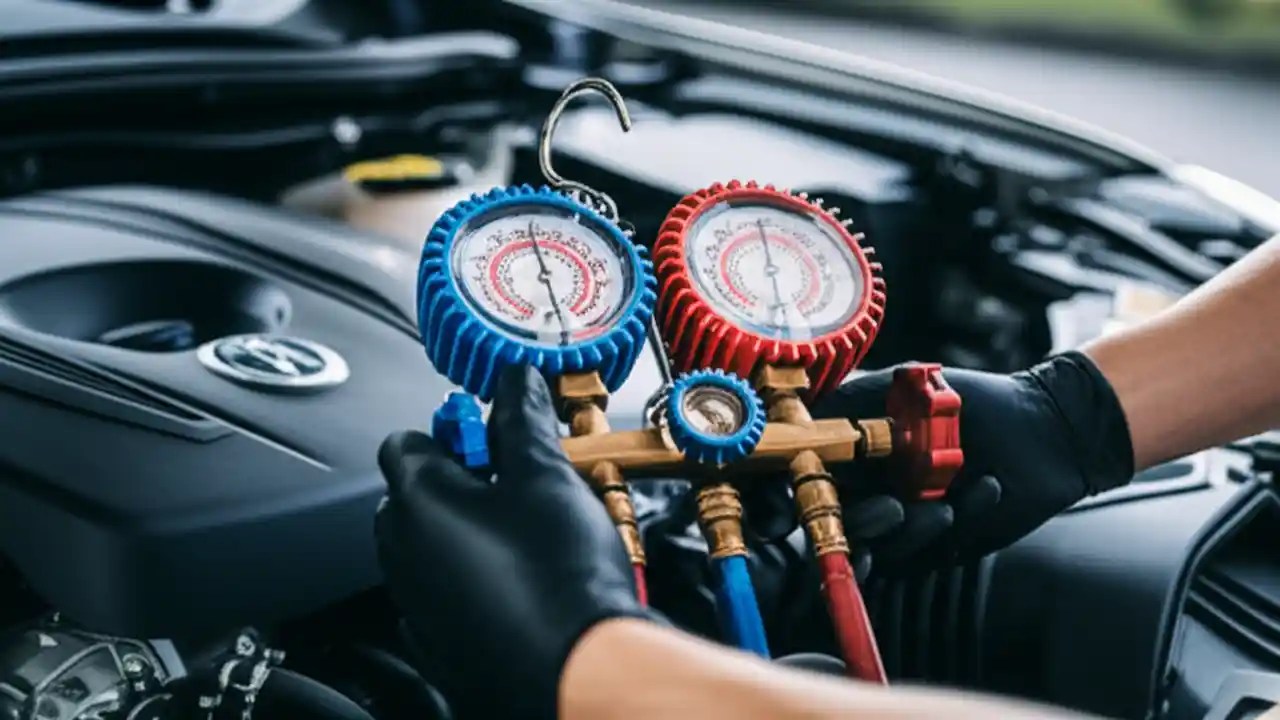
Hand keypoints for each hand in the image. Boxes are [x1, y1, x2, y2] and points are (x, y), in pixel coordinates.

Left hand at [375, 365, 654, 718]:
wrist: (574, 671)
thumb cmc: (556, 579)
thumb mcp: (547, 477)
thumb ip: (523, 420)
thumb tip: (517, 382)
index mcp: (418, 499)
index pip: (407, 439)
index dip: (456, 430)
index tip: (497, 434)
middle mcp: (402, 550)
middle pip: (418, 492)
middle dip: (464, 481)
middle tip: (520, 481)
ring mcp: (416, 599)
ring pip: (433, 543)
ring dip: (471, 529)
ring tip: (531, 531)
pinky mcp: (436, 638)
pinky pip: (446, 589)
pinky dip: (474, 577)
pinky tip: (524, 579)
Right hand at [814, 351, 1133, 568]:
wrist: (1043, 427)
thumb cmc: (971, 402)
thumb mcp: (899, 387)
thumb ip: (844, 402)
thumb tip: (788, 420)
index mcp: (850, 459)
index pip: (804, 488)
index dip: (790, 504)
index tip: (796, 506)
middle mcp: (868, 494)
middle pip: (837, 530)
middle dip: (863, 526)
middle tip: (894, 508)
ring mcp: (902, 525)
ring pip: (882, 551)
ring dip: (913, 532)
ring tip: (947, 505)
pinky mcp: (940, 550)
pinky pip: (930, 557)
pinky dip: (960, 525)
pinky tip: (987, 489)